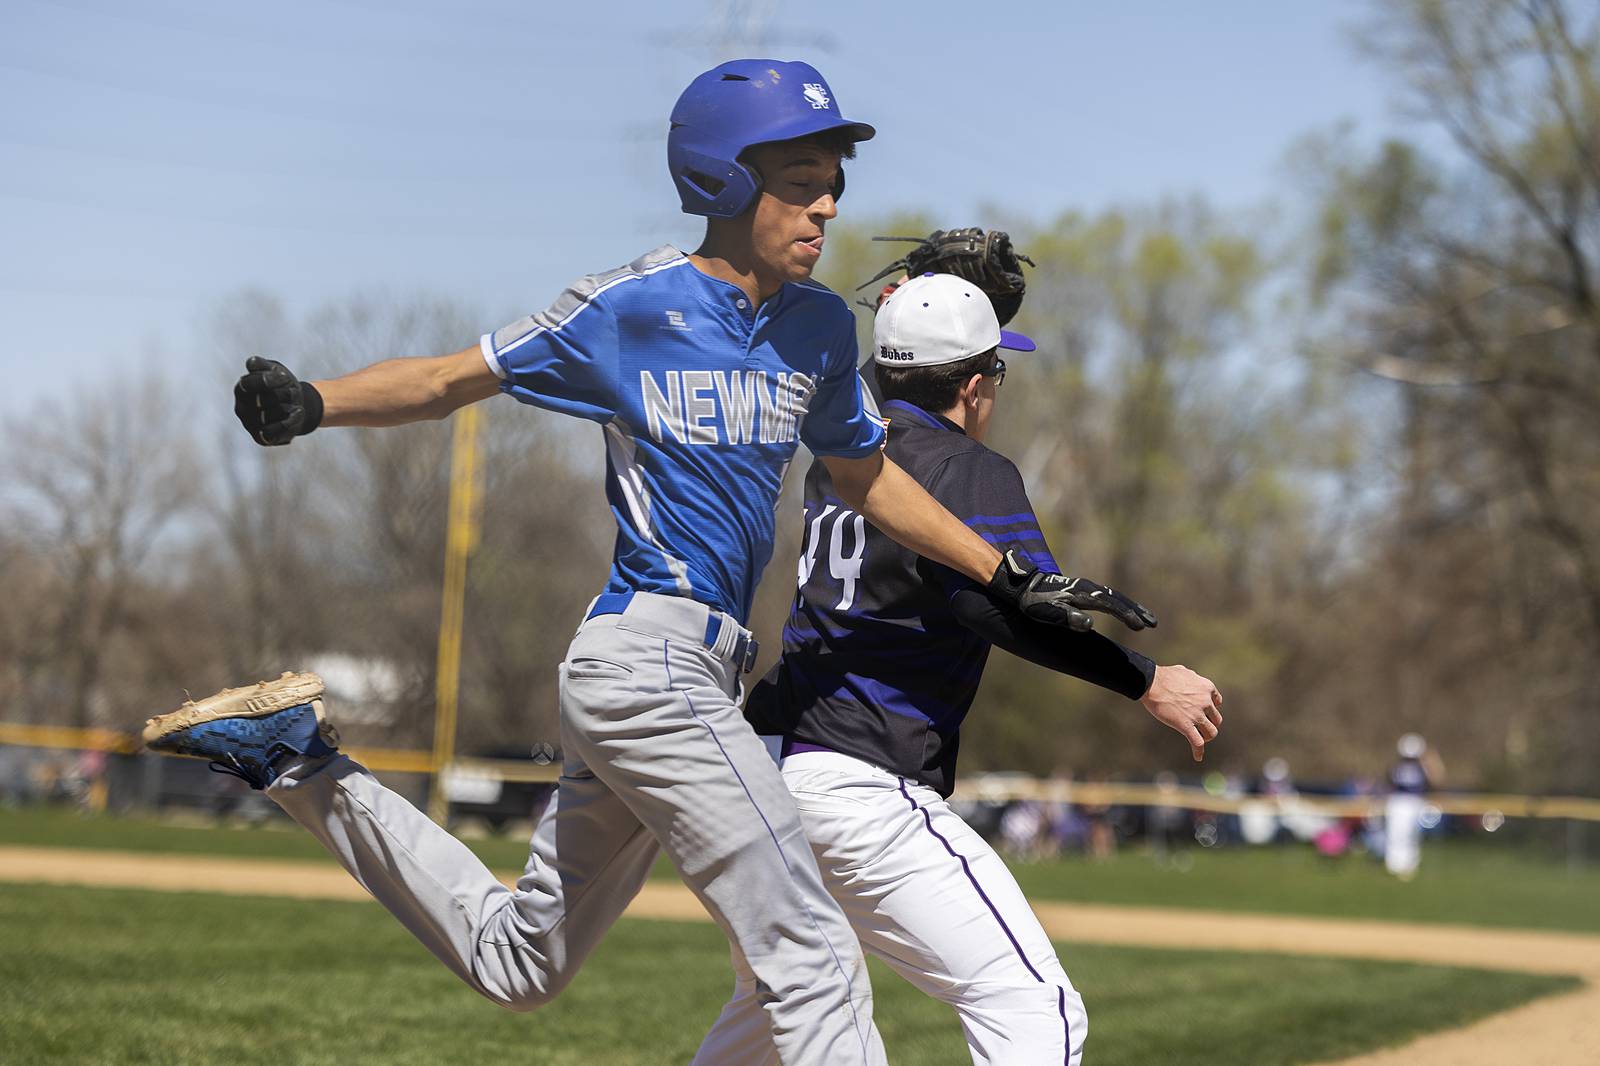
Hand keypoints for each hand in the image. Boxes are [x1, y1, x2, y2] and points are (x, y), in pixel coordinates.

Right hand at [234, 356, 323, 445]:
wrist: (295, 406)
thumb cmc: (282, 385)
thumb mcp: (274, 370)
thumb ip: (262, 365)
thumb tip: (250, 363)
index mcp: (242, 388)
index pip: (250, 383)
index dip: (270, 380)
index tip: (286, 377)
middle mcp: (241, 408)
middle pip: (264, 400)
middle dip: (285, 393)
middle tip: (292, 391)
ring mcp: (249, 424)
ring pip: (271, 415)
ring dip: (290, 406)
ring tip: (294, 402)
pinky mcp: (260, 438)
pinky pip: (273, 431)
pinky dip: (290, 421)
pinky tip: (298, 412)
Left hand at [987, 549, 1158, 631]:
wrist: (1021, 584)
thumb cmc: (1033, 602)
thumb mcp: (1048, 613)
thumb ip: (1068, 618)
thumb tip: (1090, 625)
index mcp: (1082, 594)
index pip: (1110, 605)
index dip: (1127, 615)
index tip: (1141, 626)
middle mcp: (1087, 589)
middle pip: (1117, 598)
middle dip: (1136, 610)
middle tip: (1153, 623)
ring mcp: (1085, 588)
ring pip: (1114, 596)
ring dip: (1131, 607)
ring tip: (1146, 618)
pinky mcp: (1081, 591)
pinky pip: (1106, 596)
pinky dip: (1119, 603)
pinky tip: (1123, 610)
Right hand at [1141, 665, 1222, 761]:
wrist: (1152, 683)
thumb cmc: (1164, 676)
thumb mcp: (1184, 671)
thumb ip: (1192, 678)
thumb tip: (1191, 679)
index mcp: (1207, 688)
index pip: (1217, 702)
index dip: (1211, 709)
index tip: (1204, 713)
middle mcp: (1206, 702)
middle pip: (1216, 720)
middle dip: (1209, 724)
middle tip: (1200, 727)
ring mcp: (1197, 715)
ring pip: (1211, 733)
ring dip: (1206, 737)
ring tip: (1200, 740)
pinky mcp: (1186, 726)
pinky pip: (1197, 743)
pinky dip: (1198, 751)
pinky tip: (1198, 757)